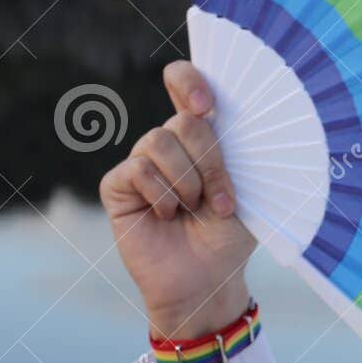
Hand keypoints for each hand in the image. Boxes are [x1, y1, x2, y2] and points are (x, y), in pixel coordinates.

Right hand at [99, 61, 257, 340]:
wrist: (208, 281)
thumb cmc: (229, 237)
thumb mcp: (244, 190)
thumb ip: (235, 151)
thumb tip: (230, 117)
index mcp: (201, 138)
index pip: (184, 84)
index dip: (189, 81)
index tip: (206, 105)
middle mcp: (168, 144)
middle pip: (184, 121)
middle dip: (210, 161)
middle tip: (221, 200)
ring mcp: (141, 163)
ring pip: (159, 141)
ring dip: (187, 181)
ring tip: (194, 210)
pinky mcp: (117, 186)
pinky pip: (138, 170)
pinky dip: (161, 194)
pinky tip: (166, 216)